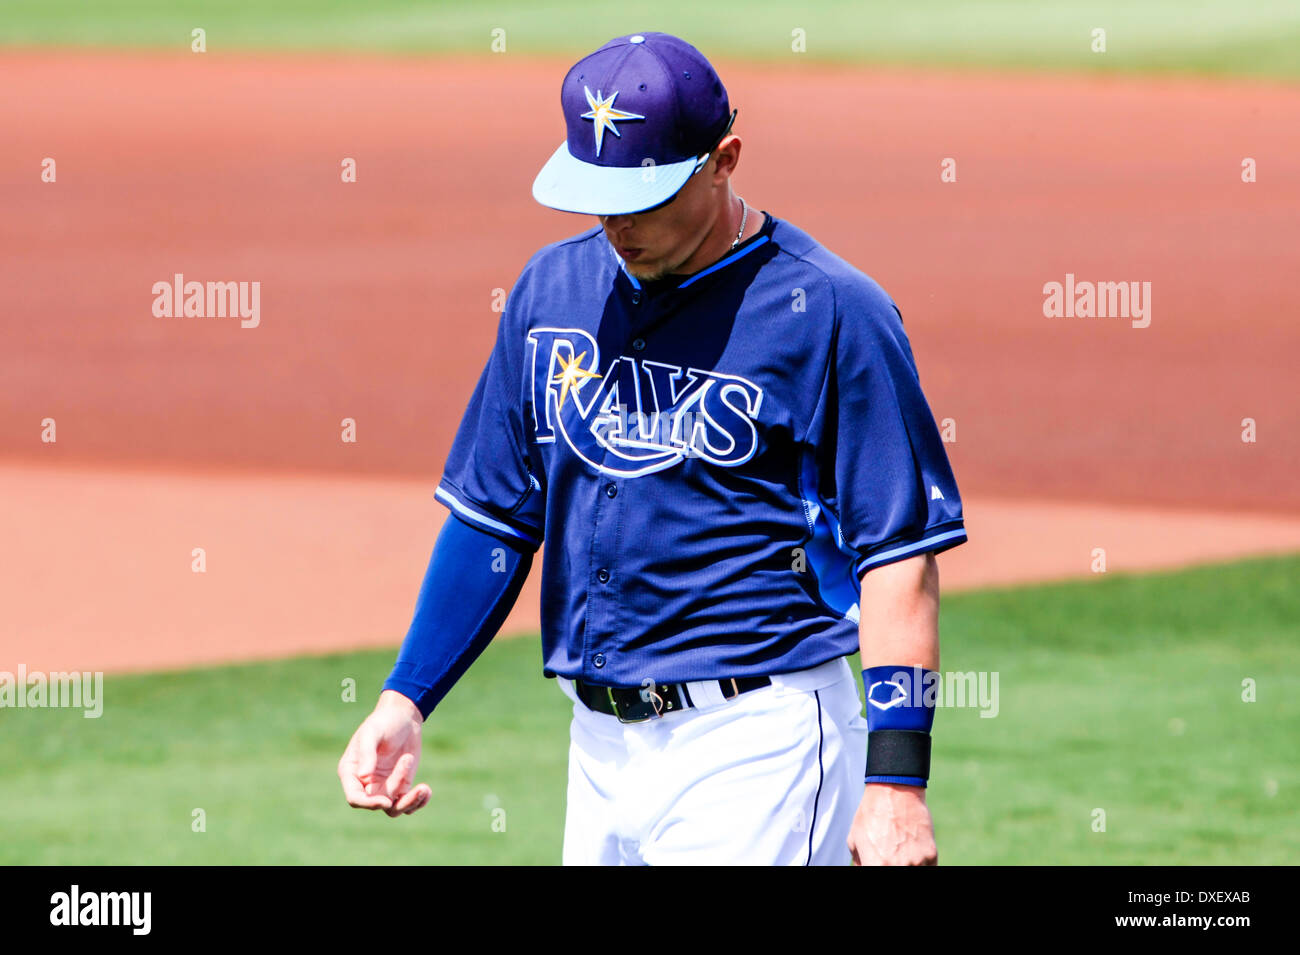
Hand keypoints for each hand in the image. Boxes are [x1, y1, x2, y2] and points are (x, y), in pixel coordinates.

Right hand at [337, 690, 431, 817]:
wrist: (403, 717)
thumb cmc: (383, 721)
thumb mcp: (372, 732)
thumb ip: (367, 753)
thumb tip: (363, 776)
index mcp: (351, 772)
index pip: (355, 798)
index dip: (369, 804)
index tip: (386, 801)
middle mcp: (366, 784)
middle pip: (378, 802)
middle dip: (395, 786)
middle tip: (407, 758)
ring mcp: (384, 786)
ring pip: (394, 809)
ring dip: (410, 801)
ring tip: (423, 788)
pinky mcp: (401, 785)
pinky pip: (408, 804)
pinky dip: (418, 802)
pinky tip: (426, 790)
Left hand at [847, 783, 937, 864]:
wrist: (894, 791)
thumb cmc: (871, 814)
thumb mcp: (855, 840)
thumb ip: (860, 862)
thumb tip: (864, 869)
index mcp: (877, 865)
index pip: (876, 876)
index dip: (876, 866)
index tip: (879, 862)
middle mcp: (898, 868)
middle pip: (896, 873)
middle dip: (891, 865)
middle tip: (891, 855)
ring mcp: (917, 863)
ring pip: (915, 872)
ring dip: (908, 865)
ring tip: (901, 851)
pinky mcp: (931, 856)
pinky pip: (928, 868)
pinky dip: (920, 863)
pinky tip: (912, 850)